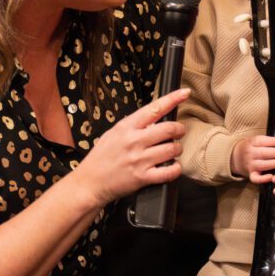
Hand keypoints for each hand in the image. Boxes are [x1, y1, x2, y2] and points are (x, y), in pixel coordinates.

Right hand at [71, 87, 188, 204]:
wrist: (89, 182)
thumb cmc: (101, 158)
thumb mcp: (113, 133)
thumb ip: (133, 126)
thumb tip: (154, 118)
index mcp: (126, 127)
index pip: (154, 108)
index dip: (173, 99)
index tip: (185, 92)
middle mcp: (134, 141)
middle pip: (169, 129)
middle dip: (180, 129)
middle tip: (179, 132)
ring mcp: (139, 159)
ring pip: (172, 149)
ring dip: (177, 149)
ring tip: (173, 151)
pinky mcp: (142, 177)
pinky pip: (169, 172)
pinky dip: (176, 168)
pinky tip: (173, 166)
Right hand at [232, 134, 274, 182]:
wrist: (235, 157)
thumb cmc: (251, 148)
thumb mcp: (256, 140)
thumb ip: (268, 141)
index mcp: (252, 143)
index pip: (262, 141)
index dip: (274, 141)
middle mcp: (250, 153)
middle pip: (265, 153)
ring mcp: (251, 165)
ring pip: (264, 165)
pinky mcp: (251, 174)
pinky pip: (256, 179)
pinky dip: (263, 179)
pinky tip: (272, 177)